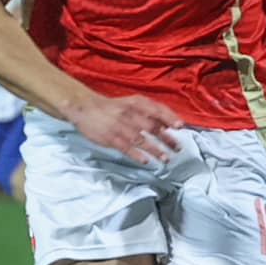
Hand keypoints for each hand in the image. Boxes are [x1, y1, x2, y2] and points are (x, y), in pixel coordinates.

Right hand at [66, 92, 182, 164]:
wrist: (85, 108)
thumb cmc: (111, 107)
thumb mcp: (130, 103)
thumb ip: (147, 112)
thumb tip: (167, 125)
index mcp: (136, 103)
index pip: (157, 109)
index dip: (170, 118)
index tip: (180, 126)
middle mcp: (130, 114)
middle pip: (153, 127)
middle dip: (167, 139)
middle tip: (178, 148)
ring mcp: (120, 127)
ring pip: (142, 140)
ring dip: (155, 150)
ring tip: (166, 159)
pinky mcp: (111, 138)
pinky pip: (127, 148)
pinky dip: (137, 155)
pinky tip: (146, 161)